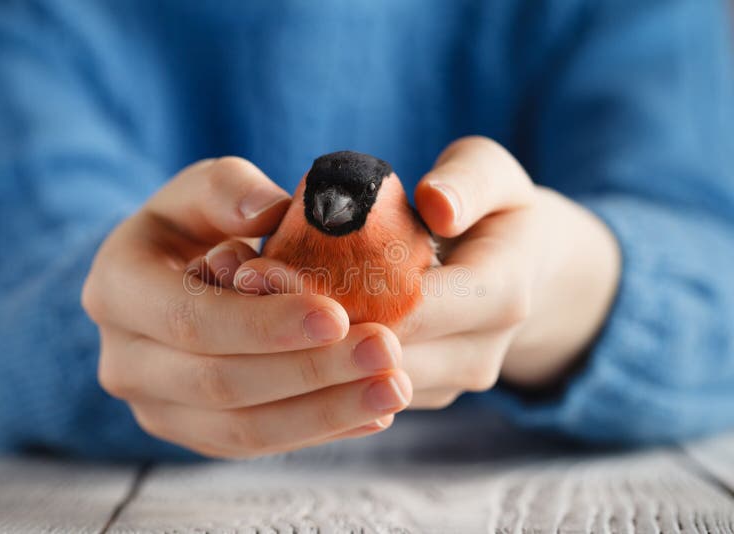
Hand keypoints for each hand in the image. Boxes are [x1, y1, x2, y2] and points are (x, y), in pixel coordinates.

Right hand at [82, 157, 411, 457]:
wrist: (170, 277)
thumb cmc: (193, 224)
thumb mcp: (201, 189)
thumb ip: (230, 189)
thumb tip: (269, 209)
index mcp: (116, 290)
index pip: (191, 319)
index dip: (264, 324)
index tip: (337, 316)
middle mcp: (124, 361)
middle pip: (221, 383)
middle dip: (311, 372)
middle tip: (387, 352)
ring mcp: (157, 406)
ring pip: (243, 430)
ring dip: (325, 413)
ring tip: (392, 389)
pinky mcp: (193, 432)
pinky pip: (257, 445)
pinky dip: (318, 430)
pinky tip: (371, 413)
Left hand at [231, 137, 619, 408]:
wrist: (521, 267)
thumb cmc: (495, 210)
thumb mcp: (494, 174)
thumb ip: (470, 180)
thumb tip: (436, 205)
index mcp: (502, 294)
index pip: (414, 307)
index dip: (337, 293)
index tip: (267, 268)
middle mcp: (479, 353)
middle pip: (378, 357)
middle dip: (303, 329)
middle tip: (236, 290)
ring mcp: (450, 381)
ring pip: (362, 385)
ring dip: (301, 352)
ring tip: (240, 309)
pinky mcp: (424, 392)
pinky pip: (362, 391)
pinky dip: (317, 363)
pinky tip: (268, 333)